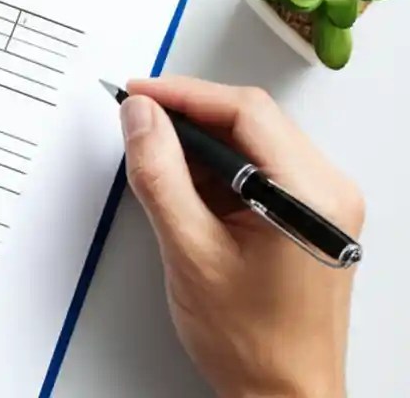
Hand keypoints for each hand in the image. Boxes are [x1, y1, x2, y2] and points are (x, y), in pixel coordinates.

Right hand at [121, 77, 363, 397]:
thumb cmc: (252, 340)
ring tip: (153, 156)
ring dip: (200, 142)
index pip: (246, 111)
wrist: (283, 393)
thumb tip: (141, 118)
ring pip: (252, 141)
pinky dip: (215, 168)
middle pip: (252, 119)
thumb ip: (160, 175)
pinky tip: (183, 185)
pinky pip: (257, 168)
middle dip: (188, 113)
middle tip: (136, 118)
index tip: (139, 96)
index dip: (184, 94)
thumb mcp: (190, 251)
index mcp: (310, 194)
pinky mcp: (304, 215)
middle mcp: (326, 191)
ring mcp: (319, 203)